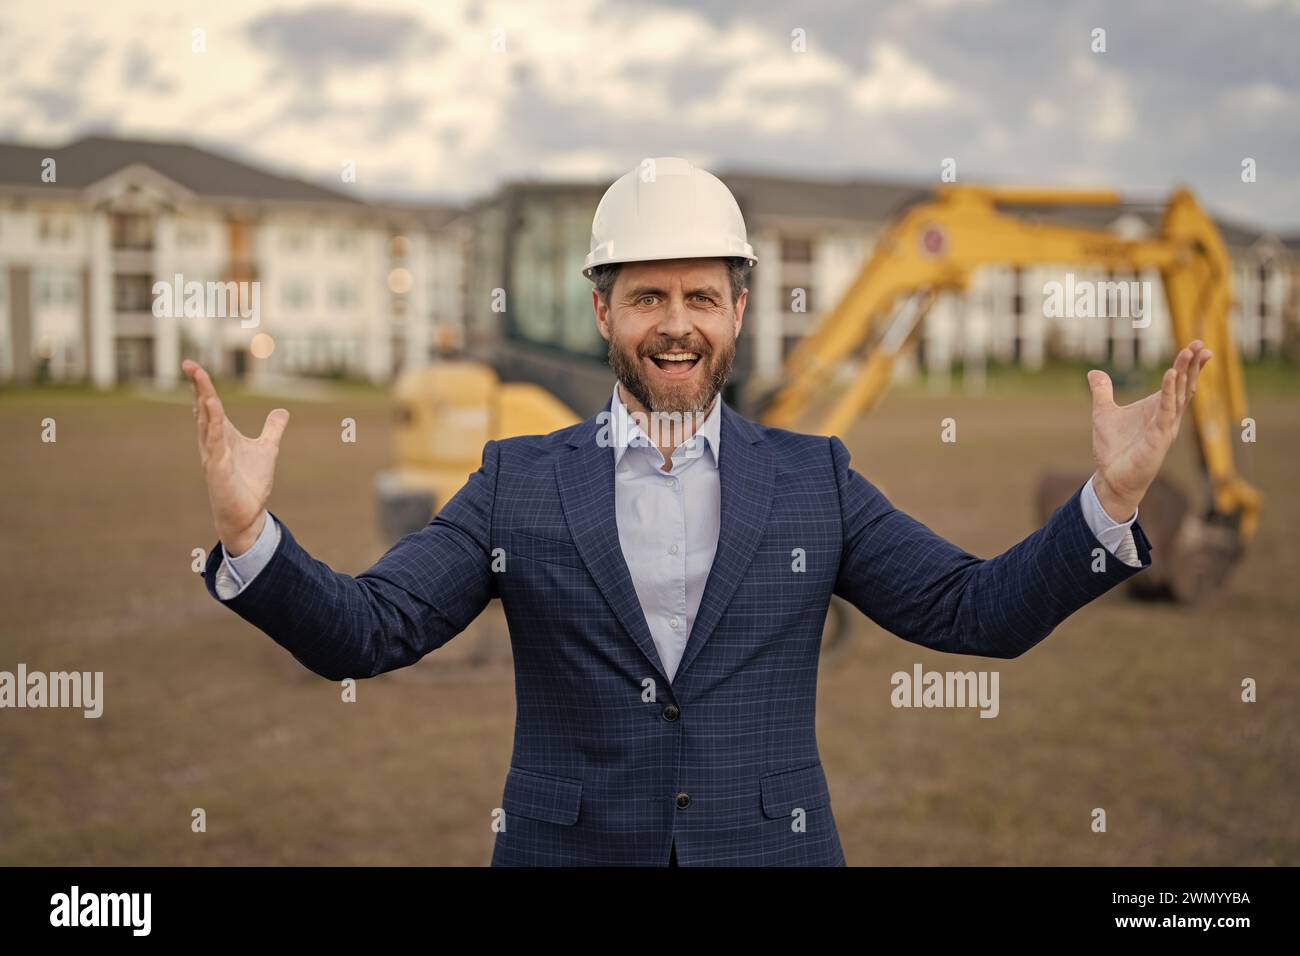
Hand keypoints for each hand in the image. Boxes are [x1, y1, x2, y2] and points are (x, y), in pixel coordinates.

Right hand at [182, 359, 289, 555]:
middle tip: (190, 364)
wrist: (247, 514)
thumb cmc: (250, 482)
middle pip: (203, 409)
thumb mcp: (267, 449)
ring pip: (206, 423)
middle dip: (198, 387)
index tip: (194, 366)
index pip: (210, 405)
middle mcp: (212, 442)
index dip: (203, 386)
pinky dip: (214, 425)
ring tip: (200, 380)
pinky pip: (214, 443)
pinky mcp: (218, 469)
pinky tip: (213, 409)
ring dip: (204, 402)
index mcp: (222, 435)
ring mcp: (213, 455)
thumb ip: (272, 429)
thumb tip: (282, 411)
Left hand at [1087, 341, 1210, 521]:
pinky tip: (1170, 375)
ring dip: (1185, 374)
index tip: (1196, 346)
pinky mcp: (1159, 437)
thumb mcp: (1103, 413)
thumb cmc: (1113, 449)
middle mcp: (1167, 417)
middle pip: (1184, 386)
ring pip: (1180, 396)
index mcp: (1158, 409)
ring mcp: (1166, 427)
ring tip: (1188, 353)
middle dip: (1192, 365)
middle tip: (1199, 344)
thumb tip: (1094, 372)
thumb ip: (1102, 392)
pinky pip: (1166, 411)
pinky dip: (1169, 393)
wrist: (1112, 477)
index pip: (1178, 383)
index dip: (1188, 365)